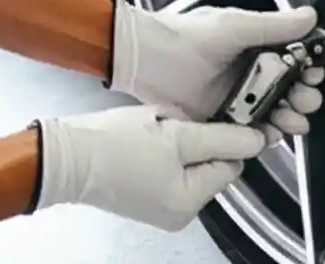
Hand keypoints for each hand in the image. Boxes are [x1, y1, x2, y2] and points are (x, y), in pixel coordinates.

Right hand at [33, 105, 265, 230]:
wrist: (66, 155)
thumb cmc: (114, 145)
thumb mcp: (177, 134)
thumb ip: (223, 138)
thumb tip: (258, 140)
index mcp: (190, 201)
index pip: (233, 163)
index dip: (228, 135)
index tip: (219, 113)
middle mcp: (180, 212)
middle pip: (214, 165)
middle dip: (201, 138)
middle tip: (176, 121)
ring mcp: (163, 205)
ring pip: (193, 163)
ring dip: (184, 141)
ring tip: (159, 129)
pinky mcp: (148, 195)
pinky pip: (173, 167)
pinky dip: (168, 150)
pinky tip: (150, 138)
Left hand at [109, 1, 323, 143]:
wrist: (144, 59)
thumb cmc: (184, 36)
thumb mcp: (234, 26)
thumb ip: (275, 26)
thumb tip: (310, 18)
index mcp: (256, 45)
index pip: (295, 59)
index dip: (309, 69)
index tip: (315, 75)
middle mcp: (250, 71)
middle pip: (290, 89)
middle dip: (303, 97)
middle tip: (304, 101)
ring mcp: (237, 96)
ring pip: (274, 112)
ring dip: (289, 118)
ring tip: (291, 121)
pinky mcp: (222, 118)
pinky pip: (250, 130)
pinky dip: (264, 135)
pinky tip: (272, 134)